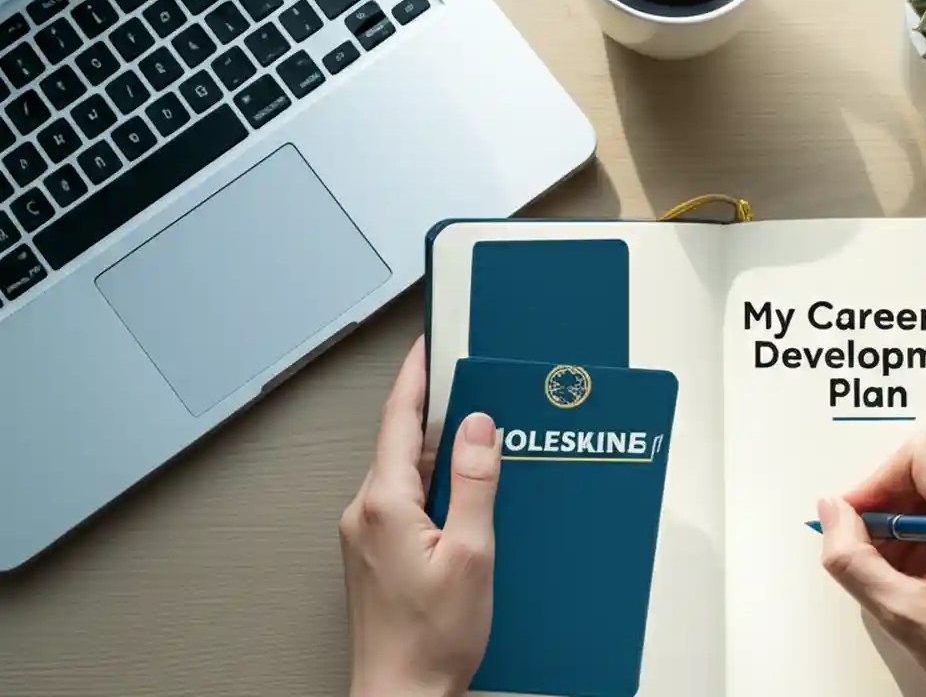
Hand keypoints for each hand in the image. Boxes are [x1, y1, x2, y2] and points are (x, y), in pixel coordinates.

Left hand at [340, 336, 501, 696]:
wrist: (401, 696)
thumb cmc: (430, 641)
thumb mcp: (472, 554)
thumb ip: (475, 484)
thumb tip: (479, 428)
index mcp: (384, 503)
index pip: (399, 417)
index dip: (417, 375)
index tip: (429, 344)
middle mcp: (365, 512)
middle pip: (401, 440)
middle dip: (437, 409)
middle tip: (472, 383)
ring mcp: (366, 534)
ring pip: (404, 471)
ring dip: (438, 450)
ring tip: (480, 440)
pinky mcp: (375, 553)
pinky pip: (404, 499)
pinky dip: (433, 485)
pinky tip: (464, 497)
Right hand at [817, 432, 925, 696]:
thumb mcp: (905, 616)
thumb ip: (854, 561)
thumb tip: (831, 513)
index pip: (921, 455)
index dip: (876, 481)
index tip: (854, 518)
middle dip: (886, 509)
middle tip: (868, 554)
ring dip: (904, 527)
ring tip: (899, 577)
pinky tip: (922, 579)